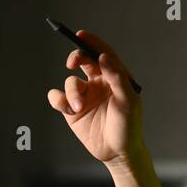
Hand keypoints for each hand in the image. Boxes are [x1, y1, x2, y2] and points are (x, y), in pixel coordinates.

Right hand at [45, 30, 142, 166]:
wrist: (117, 152)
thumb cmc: (128, 126)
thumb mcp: (128, 101)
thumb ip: (117, 77)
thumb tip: (104, 55)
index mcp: (115, 77)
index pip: (103, 53)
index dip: (91, 42)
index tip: (81, 34)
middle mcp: (98, 83)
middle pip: (82, 60)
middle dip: (75, 57)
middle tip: (72, 63)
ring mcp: (84, 95)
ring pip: (70, 81)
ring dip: (72, 92)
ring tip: (79, 107)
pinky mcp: (72, 109)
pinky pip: (58, 97)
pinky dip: (59, 100)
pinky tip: (69, 109)